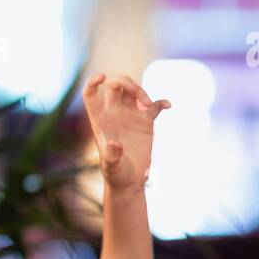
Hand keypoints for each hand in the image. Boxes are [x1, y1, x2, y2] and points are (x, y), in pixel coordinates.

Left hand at [82, 74, 170, 191]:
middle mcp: (113, 114)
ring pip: (133, 91)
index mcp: (100, 121)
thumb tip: (115, 144)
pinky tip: (167, 106)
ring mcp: (130, 116)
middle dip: (128, 84)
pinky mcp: (145, 121)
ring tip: (149, 107)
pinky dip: (161, 102)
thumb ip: (112, 156)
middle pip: (116, 85)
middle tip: (140, 99)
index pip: (91, 95)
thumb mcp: (112, 167)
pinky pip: (154, 105)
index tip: (102, 77)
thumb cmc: (116, 175)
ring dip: (142, 91)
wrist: (130, 181)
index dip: (93, 82)